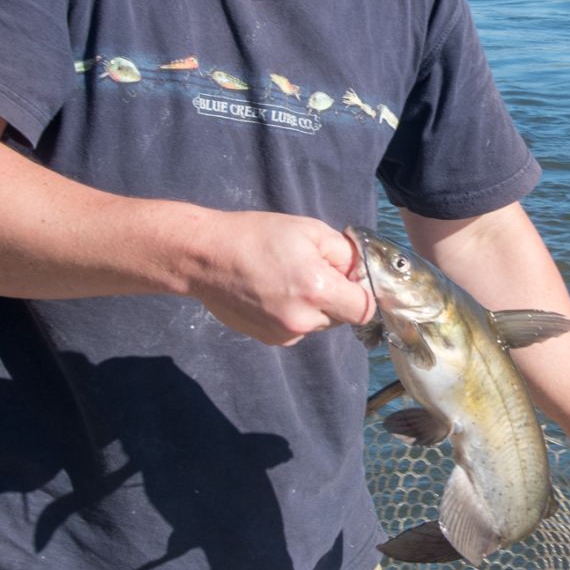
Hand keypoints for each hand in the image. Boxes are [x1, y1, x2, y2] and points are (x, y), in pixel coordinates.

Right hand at [188, 213, 374, 345]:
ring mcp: (285, 334)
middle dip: (336, 295)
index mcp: (318, 290)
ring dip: (314, 305)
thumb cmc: (256, 236)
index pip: (365, 309)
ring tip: (286, 279)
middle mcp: (304, 321)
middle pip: (342, 316)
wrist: (205, 257)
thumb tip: (358, 270)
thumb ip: (344, 253)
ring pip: (319, 323)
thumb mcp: (309, 230)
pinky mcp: (270, 340)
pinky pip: (298, 329)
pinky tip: (273, 292)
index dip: (363, 291)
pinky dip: (294, 314)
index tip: (350, 277)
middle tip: (312, 269)